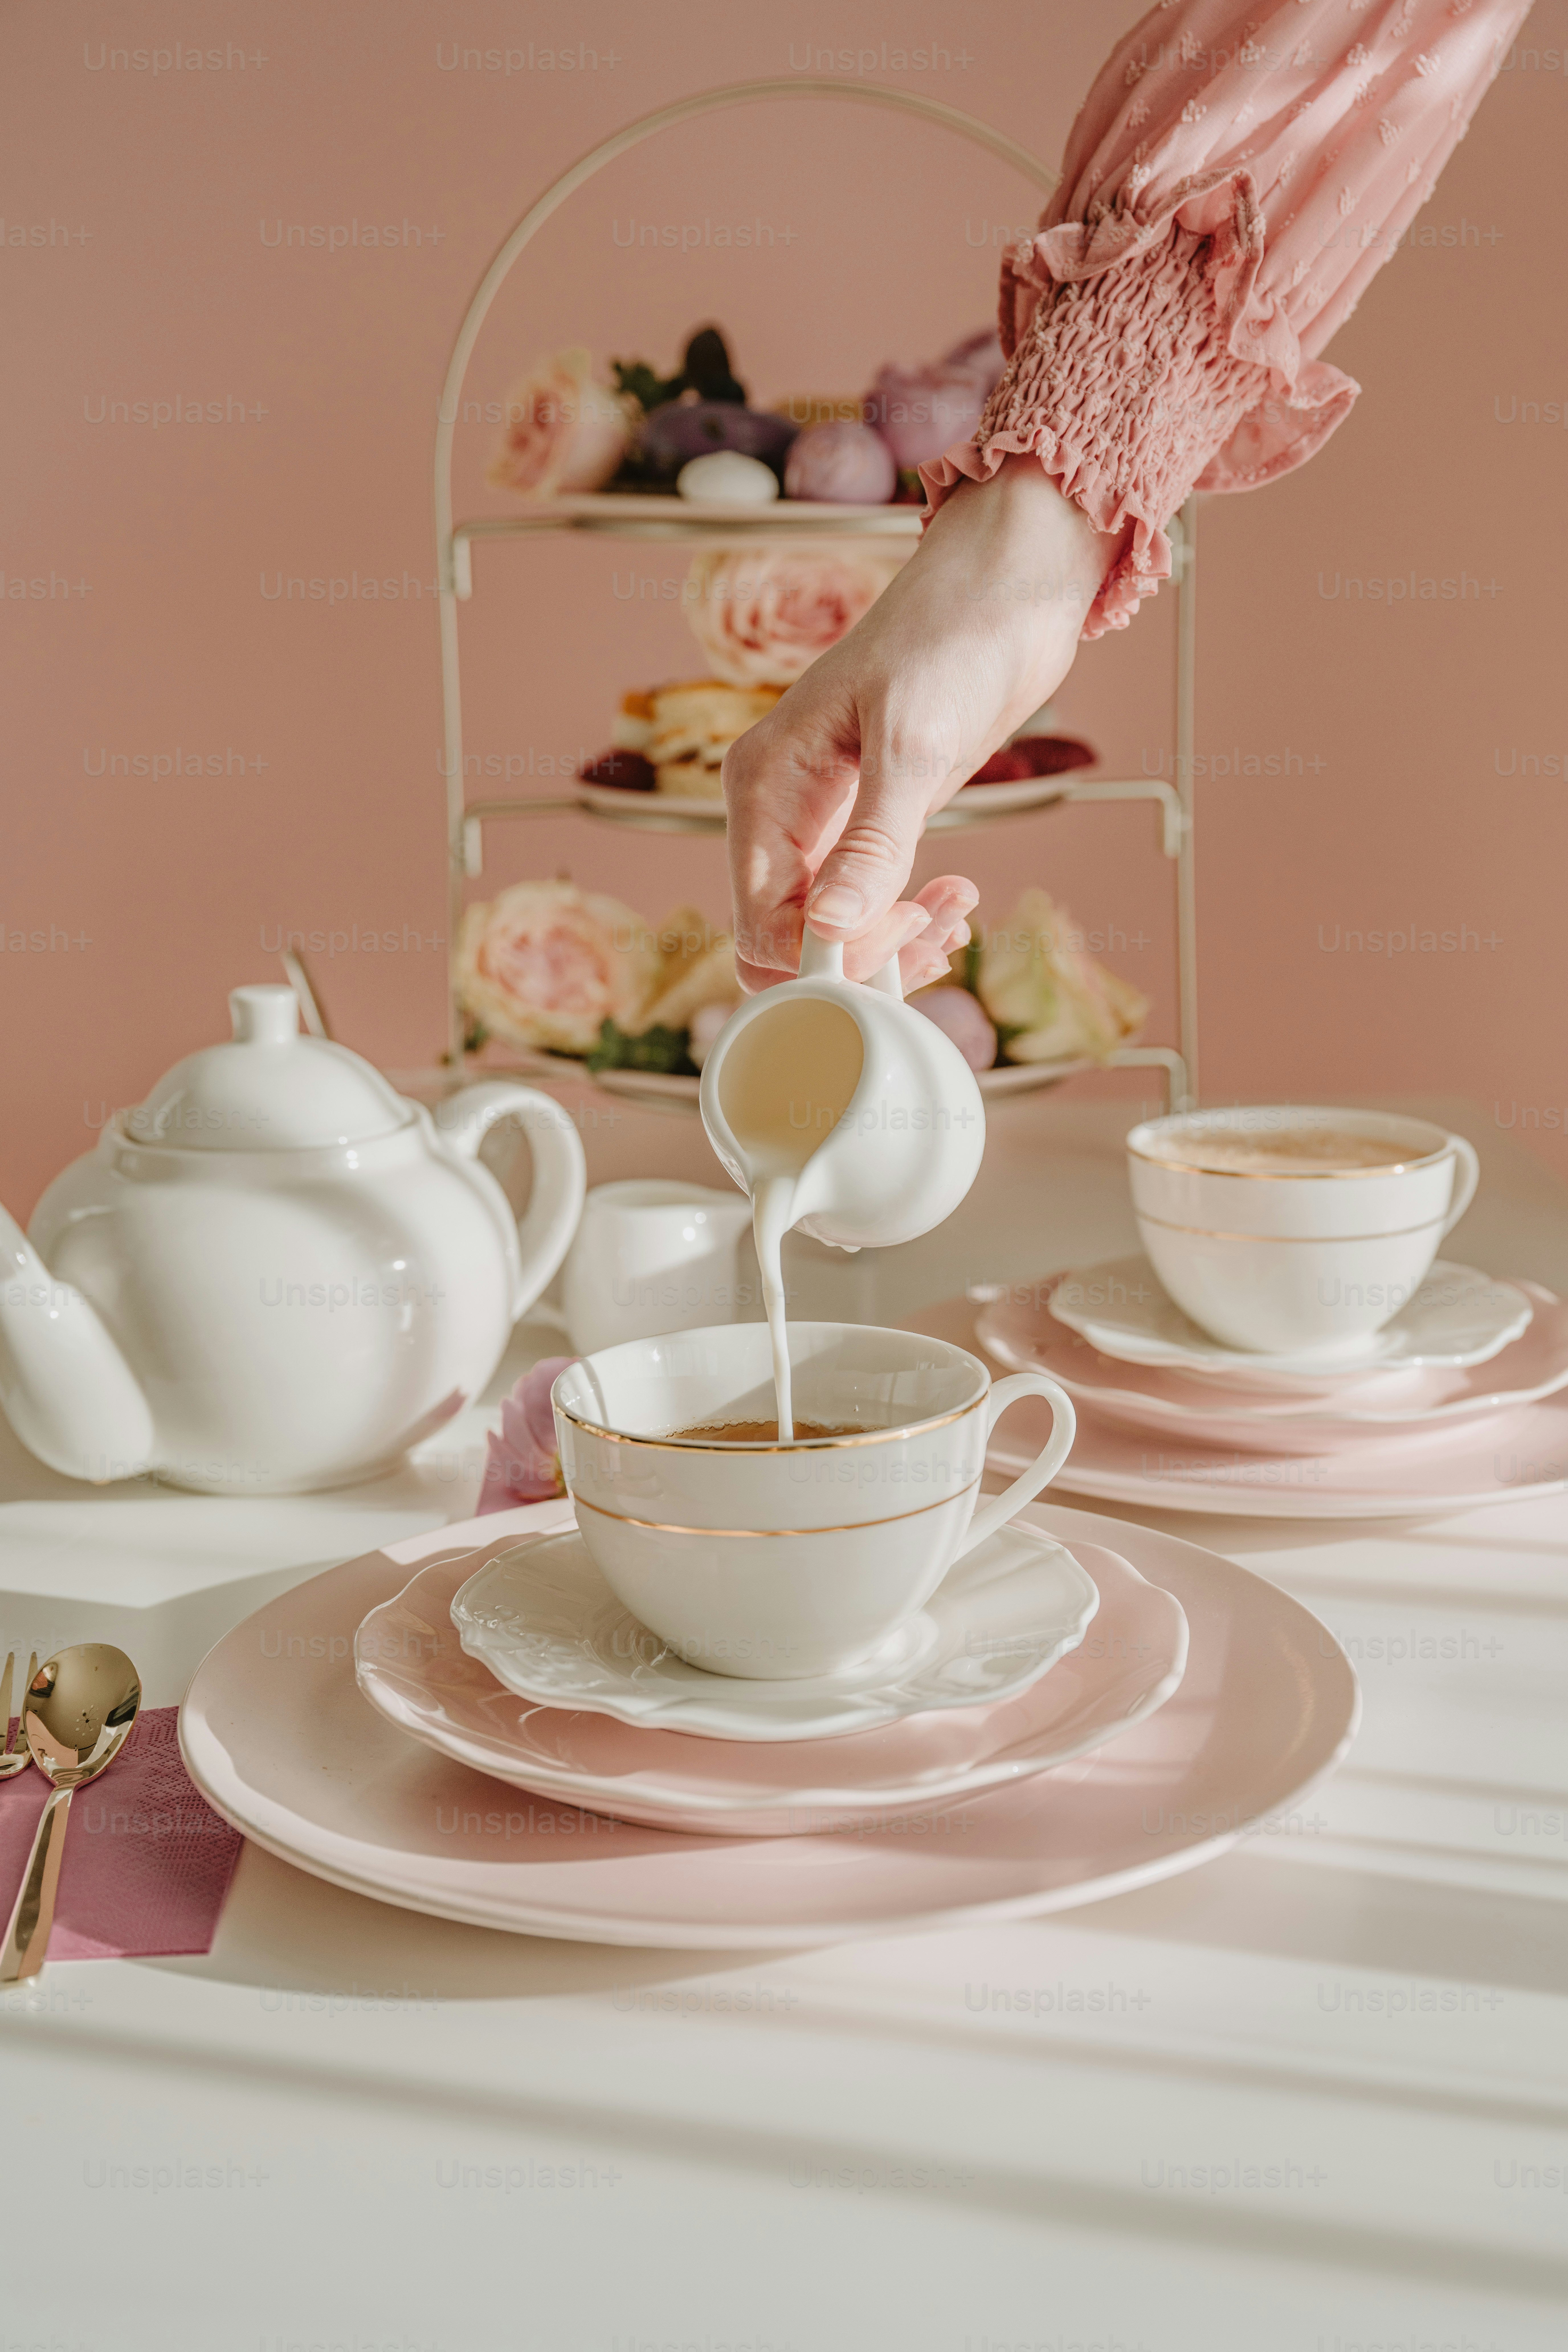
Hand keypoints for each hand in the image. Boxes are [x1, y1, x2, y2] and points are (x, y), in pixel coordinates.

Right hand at [723, 454, 1123, 991]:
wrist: (1004, 590)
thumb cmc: (952, 639)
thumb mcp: (912, 743)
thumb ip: (871, 841)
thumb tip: (831, 930)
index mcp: (763, 785)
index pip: (761, 922)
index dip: (826, 955)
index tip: (904, 933)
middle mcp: (778, 811)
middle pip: (784, 938)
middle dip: (856, 959)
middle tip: (936, 936)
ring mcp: (821, 821)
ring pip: (826, 930)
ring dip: (890, 945)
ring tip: (955, 913)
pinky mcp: (867, 824)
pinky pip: (862, 904)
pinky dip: (904, 919)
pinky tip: (954, 898)